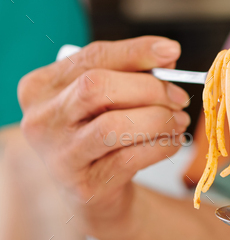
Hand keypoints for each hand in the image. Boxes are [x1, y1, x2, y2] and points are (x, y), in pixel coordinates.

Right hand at [18, 37, 191, 230]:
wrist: (94, 189)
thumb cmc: (99, 131)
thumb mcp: (107, 97)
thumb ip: (131, 71)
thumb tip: (166, 55)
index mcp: (40, 87)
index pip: (91, 57)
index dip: (135, 51)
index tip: (171, 50)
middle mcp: (41, 120)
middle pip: (96, 87)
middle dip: (148, 88)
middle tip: (178, 97)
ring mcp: (60, 155)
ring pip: (114, 126)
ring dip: (158, 119)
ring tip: (178, 121)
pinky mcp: (83, 186)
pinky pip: (129, 158)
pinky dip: (161, 146)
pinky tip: (172, 141)